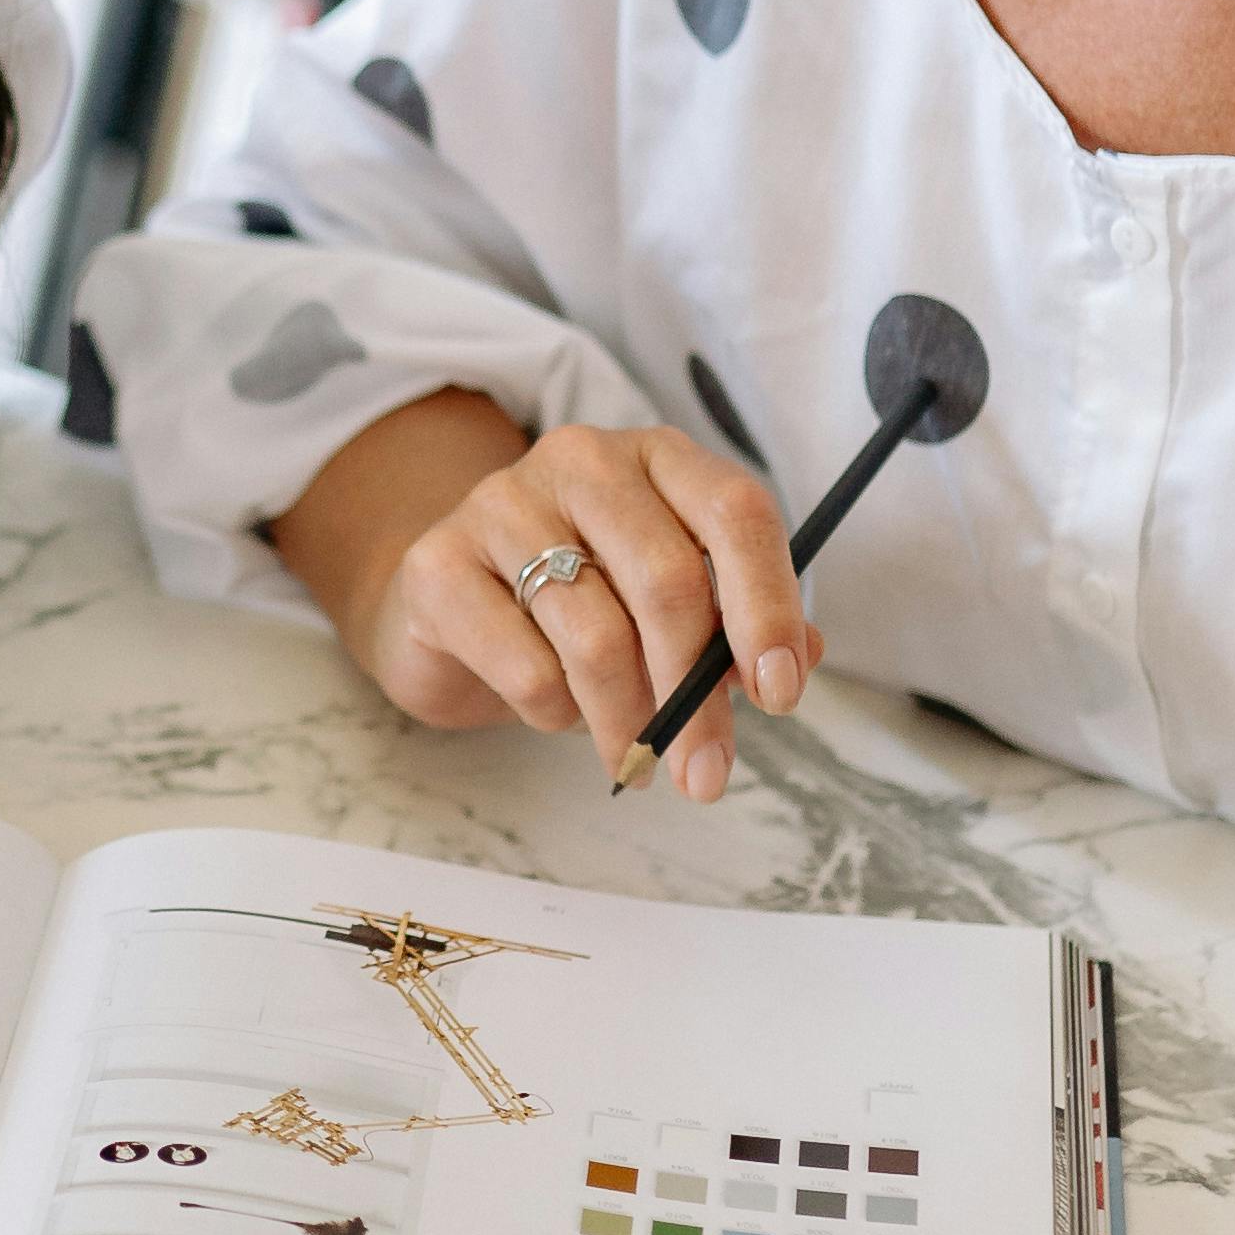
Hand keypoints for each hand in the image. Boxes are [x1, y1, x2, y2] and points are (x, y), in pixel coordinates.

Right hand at [313, 409, 816, 794]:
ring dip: (627, 722)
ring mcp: (502, 503)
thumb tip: (795, 660)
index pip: (735, 512)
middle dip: (694, 698)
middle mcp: (582, 461)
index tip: (780, 694)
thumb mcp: (664, 606)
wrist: (448, 606)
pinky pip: (527, 668)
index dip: (767, 606)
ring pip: (597, 638)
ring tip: (629, 756)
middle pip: (667, 582)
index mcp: (658, 459)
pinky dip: (554, 714)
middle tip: (702, 775)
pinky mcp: (438, 563)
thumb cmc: (576, 603)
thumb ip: (733, 626)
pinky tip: (552, 707)